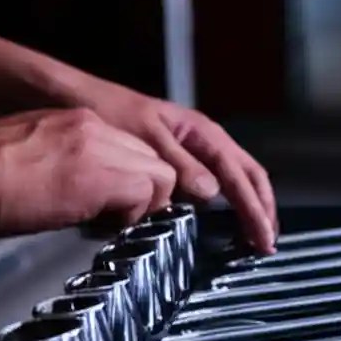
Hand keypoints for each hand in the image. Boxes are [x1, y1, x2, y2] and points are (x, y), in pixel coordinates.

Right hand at [0, 109, 175, 235]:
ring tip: (106, 224)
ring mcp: (99, 150)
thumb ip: (67, 167)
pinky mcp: (99, 177)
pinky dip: (132, 217)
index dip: (129, 180)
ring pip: (161, 176)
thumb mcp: (30, 160)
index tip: (112, 204)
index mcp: (74, 122)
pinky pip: (147, 196)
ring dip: (141, 206)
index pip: (130, 148)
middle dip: (143, 192)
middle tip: (113, 218)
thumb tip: (81, 196)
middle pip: (153, 159)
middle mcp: (93, 128)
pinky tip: (97, 227)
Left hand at [78, 85, 277, 252]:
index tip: (262, 237)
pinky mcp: (176, 162)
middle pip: (248, 177)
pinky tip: (222, 221)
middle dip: (262, 209)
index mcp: (202, 133)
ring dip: (247, 207)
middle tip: (267, 243)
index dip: (254, 208)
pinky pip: (210, 184)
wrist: (74, 98)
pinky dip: (225, 204)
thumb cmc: (108, 110)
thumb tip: (212, 192)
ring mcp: (193, 151)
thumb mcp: (144, 136)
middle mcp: (204, 142)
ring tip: (252, 236)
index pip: (241, 175)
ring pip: (234, 181)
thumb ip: (178, 164)